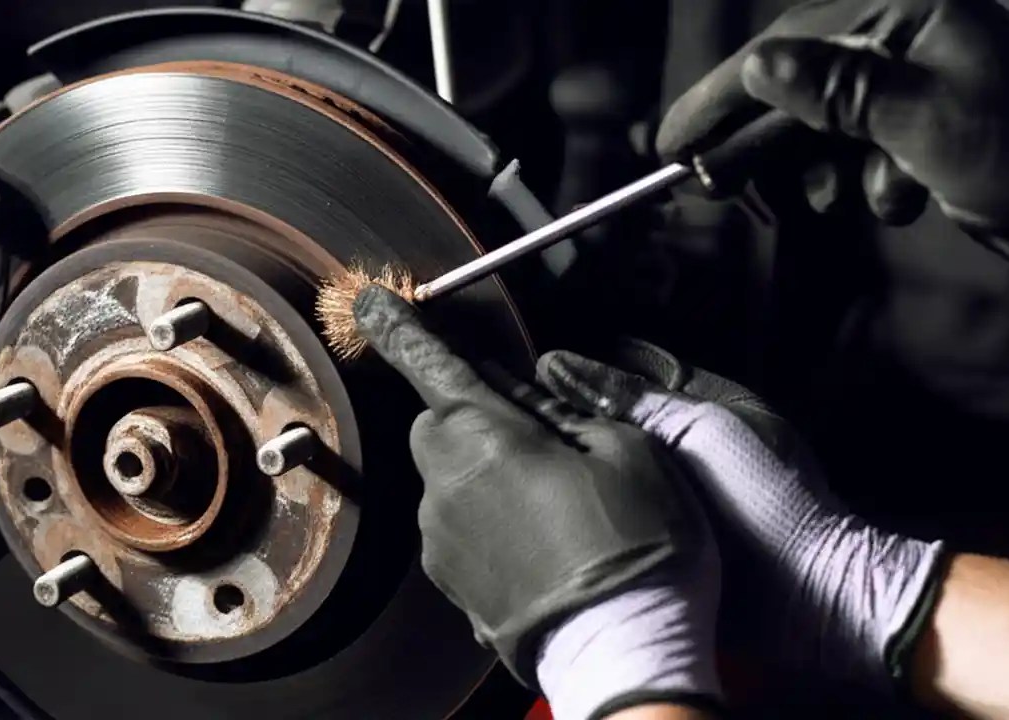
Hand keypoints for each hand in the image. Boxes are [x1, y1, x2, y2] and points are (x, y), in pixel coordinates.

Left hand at [352, 287, 720, 718]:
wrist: (625, 652)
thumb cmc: (637, 546)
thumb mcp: (627, 452)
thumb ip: (563, 409)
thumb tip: (523, 386)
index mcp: (486, 435)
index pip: (428, 364)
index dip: (398, 328)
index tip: (371, 301)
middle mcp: (445, 485)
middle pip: (438, 426)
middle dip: (474, 419)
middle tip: (541, 440)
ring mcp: (440, 538)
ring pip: (448, 480)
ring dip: (484, 476)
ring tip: (555, 510)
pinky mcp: (449, 582)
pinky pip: (456, 528)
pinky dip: (485, 523)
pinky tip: (538, 546)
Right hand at [536, 341, 947, 695]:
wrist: (806, 594)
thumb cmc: (765, 497)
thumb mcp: (697, 430)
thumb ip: (632, 397)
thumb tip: (556, 363)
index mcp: (706, 406)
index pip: (632, 376)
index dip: (587, 374)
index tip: (536, 374)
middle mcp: (687, 446)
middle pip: (618, 422)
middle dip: (575, 422)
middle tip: (519, 419)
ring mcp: (676, 495)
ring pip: (613, 469)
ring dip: (577, 469)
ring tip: (524, 460)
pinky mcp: (665, 540)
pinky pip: (618, 515)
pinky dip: (590, 511)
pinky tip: (550, 507)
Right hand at [658, 0, 1008, 258]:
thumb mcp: (930, 122)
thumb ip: (840, 92)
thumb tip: (760, 66)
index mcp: (906, 16)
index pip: (787, 48)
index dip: (719, 97)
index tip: (669, 143)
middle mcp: (905, 39)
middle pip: (797, 85)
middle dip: (757, 141)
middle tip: (706, 186)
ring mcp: (918, 82)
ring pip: (826, 124)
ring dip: (817, 169)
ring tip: (826, 203)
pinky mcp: (928, 125)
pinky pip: (864, 148)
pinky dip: (866, 180)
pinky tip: (892, 201)